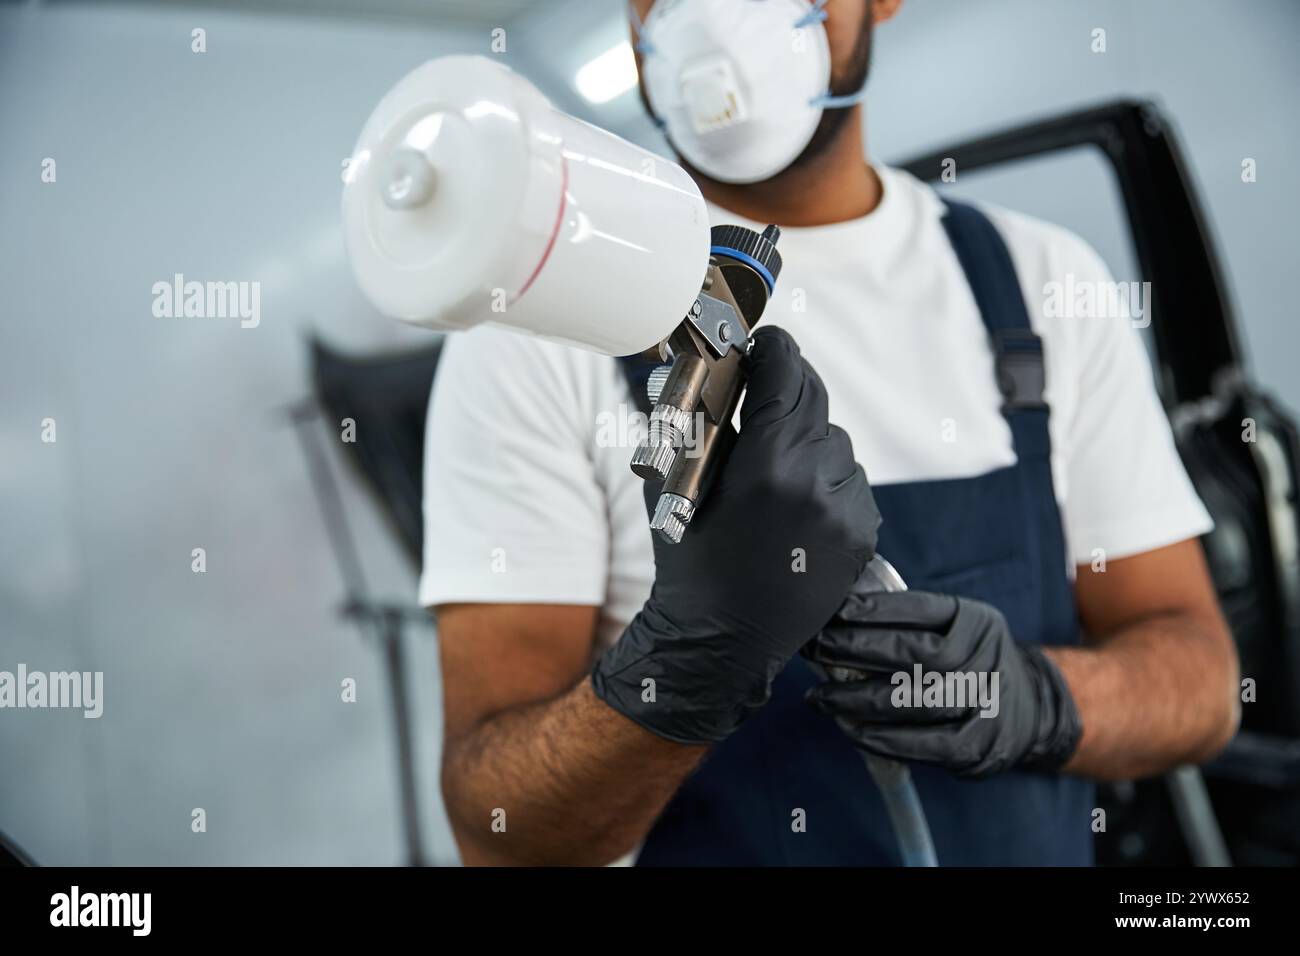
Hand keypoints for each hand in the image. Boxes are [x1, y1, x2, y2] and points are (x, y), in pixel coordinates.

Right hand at [592, 327, 878, 744]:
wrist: (721, 641)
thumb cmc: (689, 561)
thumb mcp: (676, 483)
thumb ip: (697, 423)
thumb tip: (710, 373)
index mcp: (767, 462)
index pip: (786, 372)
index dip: (774, 348)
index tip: (764, 344)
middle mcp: (816, 479)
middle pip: (815, 397)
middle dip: (789, 386)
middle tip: (767, 388)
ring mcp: (846, 508)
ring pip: (835, 441)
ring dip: (809, 440)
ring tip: (776, 468)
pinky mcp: (862, 532)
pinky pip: (850, 480)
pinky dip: (827, 479)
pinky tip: (798, 504)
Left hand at [803, 590, 1082, 776]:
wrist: (1031, 711)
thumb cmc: (967, 662)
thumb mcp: (955, 627)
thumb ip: (910, 622)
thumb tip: (836, 618)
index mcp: (977, 620)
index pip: (921, 610)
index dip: (874, 610)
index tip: (832, 611)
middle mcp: (988, 657)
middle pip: (917, 654)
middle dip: (856, 650)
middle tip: (813, 649)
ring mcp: (989, 703)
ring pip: (918, 701)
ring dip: (859, 700)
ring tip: (821, 699)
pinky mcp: (983, 746)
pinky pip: (926, 745)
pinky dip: (884, 739)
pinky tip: (851, 730)